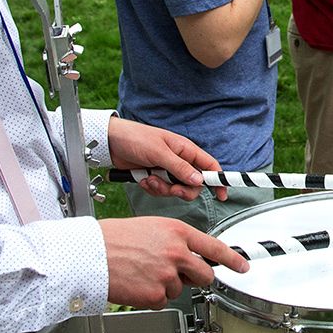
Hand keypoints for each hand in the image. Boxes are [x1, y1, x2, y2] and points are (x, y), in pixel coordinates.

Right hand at [99, 217, 250, 307]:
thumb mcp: (153, 228)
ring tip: (143, 272)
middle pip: (205, 274)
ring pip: (180, 288)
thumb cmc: (116, 239)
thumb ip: (175, 241)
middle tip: (180, 274)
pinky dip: (152, 296)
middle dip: (197, 277)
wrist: (92, 254)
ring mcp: (168, 275)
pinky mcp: (156, 295)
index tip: (243, 266)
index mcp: (177, 233)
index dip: (233, 259)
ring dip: (166, 285)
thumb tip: (189, 256)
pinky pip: (162, 300)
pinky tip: (138, 283)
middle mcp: (177, 253)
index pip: (214, 248)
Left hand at [106, 117, 223, 199]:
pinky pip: (161, 191)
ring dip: (162, 189)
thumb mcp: (159, 152)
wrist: (111, 142)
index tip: (222, 194)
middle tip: (170, 188)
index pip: (209, 166)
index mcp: (185, 150)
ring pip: (175, 189)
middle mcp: (179, 160)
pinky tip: (143, 179)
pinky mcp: (155, 177)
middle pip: (193, 184)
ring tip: (149, 179)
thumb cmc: (136, 138)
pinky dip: (152, 188)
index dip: (218, 180)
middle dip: (181, 190)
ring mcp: (166, 170)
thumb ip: (180, 168)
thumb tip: (199, 180)